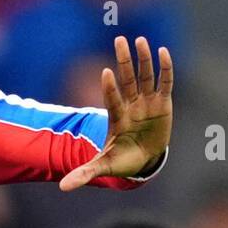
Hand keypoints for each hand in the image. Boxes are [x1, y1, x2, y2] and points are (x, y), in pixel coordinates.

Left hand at [60, 35, 172, 190]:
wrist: (142, 160)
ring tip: (141, 40)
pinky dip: (165, 68)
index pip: (112, 99)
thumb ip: (84, 174)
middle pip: (128, 79)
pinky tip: (163, 51)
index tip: (105, 72)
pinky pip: (165, 83)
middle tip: (119, 39)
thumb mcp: (103, 167)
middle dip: (125, 61)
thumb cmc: (121, 160)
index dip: (110, 87)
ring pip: (146, 76)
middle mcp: (131, 106)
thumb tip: (63, 187)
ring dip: (144, 59)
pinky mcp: (163, 104)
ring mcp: (147, 103)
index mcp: (117, 118)